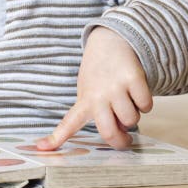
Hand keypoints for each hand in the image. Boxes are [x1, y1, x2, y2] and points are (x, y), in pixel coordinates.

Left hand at [35, 26, 152, 150]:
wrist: (110, 39)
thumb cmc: (99, 71)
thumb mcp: (89, 90)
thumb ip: (99, 112)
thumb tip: (120, 131)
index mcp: (84, 100)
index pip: (68, 123)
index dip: (56, 138)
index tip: (41, 148)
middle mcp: (98, 95)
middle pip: (109, 132)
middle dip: (120, 143)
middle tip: (125, 141)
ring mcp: (116, 86)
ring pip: (131, 120)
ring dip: (133, 116)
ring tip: (127, 102)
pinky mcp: (134, 78)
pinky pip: (146, 106)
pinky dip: (145, 103)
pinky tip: (137, 92)